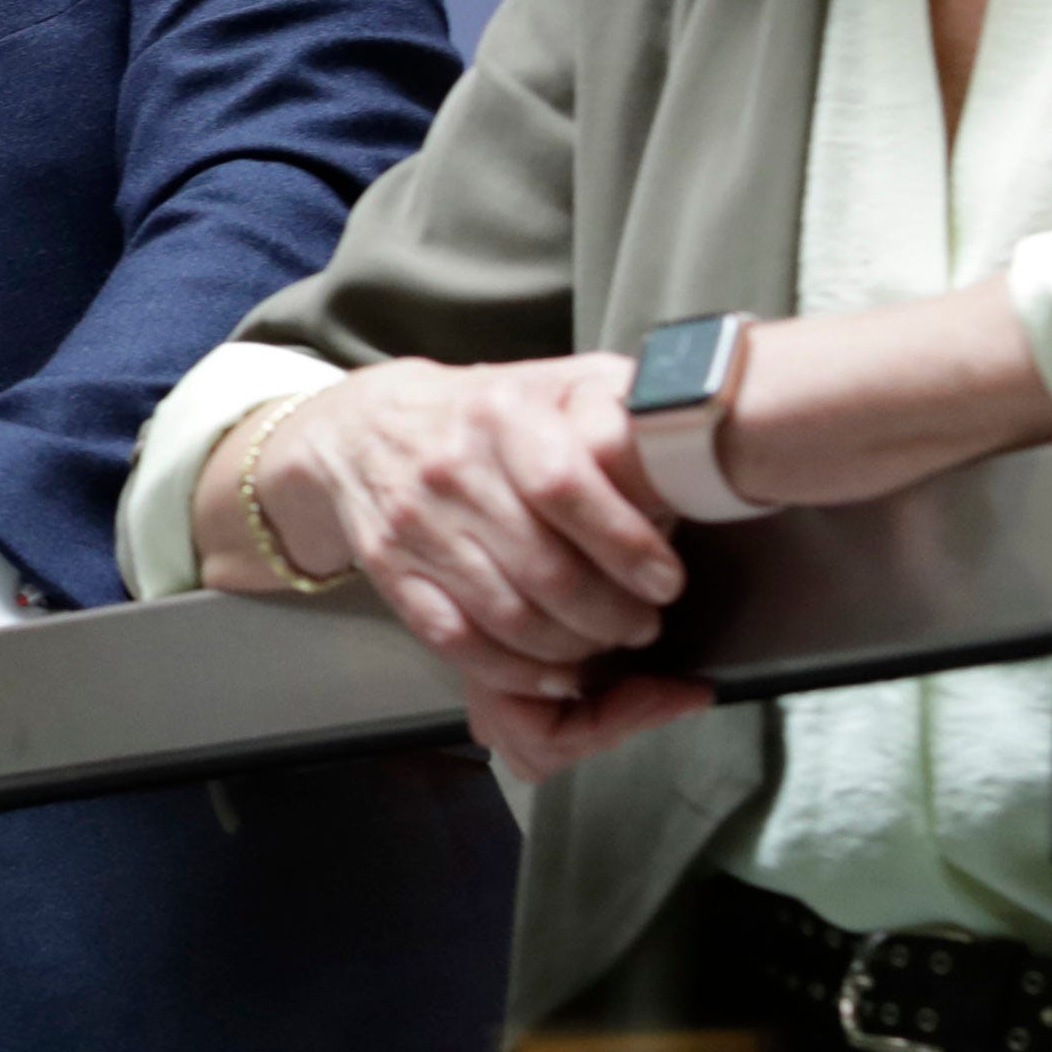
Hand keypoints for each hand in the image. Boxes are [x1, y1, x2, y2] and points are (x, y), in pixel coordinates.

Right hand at [210, 358, 710, 783]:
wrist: (363, 429)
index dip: (625, 543)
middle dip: (611, 613)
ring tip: (607, 643)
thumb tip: (688, 443)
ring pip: (507, 615)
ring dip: (572, 646)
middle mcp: (451, 470)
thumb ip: (619, 407)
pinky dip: (513, 668)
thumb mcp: (555, 381)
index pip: (565, 485)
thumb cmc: (484, 411)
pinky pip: (457, 640)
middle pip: (544, 569)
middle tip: (645, 623)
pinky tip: (553, 670)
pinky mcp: (392, 573)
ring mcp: (416, 527)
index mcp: (500, 414)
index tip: (666, 579)